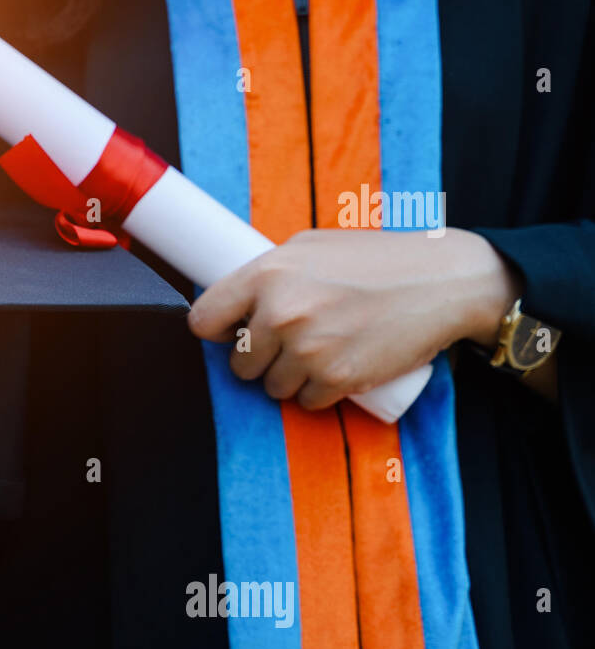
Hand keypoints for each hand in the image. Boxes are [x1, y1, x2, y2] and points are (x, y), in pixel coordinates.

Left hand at [187, 228, 519, 410]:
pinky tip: (340, 368)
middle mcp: (280, 312)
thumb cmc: (378, 260)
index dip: (218, 331)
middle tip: (293, 343)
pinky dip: (320, 393)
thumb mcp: (311, 246)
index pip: (203, 320)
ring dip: (290, 379)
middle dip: (261, 359)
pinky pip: (306, 402)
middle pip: (239, 364)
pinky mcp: (337, 378)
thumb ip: (270, 273)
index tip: (233, 333)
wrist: (445, 281)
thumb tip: (234, 301)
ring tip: (322, 352)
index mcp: (266, 274)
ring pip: (272, 387)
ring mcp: (308, 348)